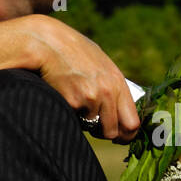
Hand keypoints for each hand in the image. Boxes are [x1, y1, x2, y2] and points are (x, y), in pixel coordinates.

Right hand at [19, 16, 139, 142]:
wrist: (48, 43)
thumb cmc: (73, 52)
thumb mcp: (101, 65)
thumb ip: (112, 86)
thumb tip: (119, 111)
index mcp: (118, 82)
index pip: (132, 123)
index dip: (126, 135)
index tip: (119, 137)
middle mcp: (107, 92)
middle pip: (113, 132)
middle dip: (105, 134)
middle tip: (97, 129)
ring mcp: (90, 99)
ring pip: (91, 128)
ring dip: (85, 122)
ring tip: (76, 100)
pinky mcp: (72, 103)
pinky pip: (74, 120)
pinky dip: (70, 114)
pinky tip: (64, 94)